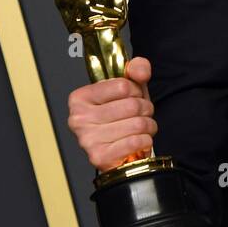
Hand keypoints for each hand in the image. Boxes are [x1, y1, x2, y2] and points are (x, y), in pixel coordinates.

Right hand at [66, 56, 156, 171]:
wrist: (121, 150)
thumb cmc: (123, 117)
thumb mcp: (130, 88)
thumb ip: (137, 69)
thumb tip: (140, 72)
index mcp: (80, 98)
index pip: (123, 86)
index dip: (136, 91)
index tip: (132, 97)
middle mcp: (78, 119)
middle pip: (132, 105)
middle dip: (145, 110)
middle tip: (140, 115)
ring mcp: (87, 140)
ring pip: (137, 124)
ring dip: (148, 126)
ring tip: (140, 128)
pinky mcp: (100, 157)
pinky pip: (136, 142)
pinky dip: (145, 141)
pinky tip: (138, 141)